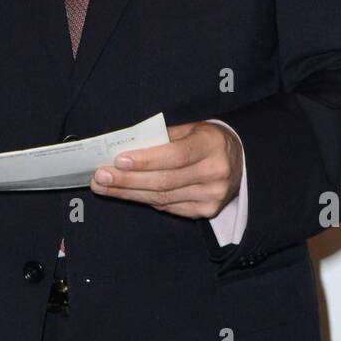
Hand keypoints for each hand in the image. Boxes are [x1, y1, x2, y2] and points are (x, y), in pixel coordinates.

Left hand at [90, 121, 243, 219]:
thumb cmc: (207, 141)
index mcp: (212, 145)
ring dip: (128, 193)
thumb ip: (162, 138)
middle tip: (100, 176)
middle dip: (127, 180)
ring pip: (162, 198)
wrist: (240, 161)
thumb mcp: (191, 129)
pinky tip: (126, 193)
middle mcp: (216, 173)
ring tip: (104, 186)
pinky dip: (144, 200)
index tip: (118, 160)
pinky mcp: (207, 211)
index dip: (146, 160)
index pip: (175, 155)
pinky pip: (168, 208)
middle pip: (164, 181)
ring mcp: (213, 196)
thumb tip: (124, 148)